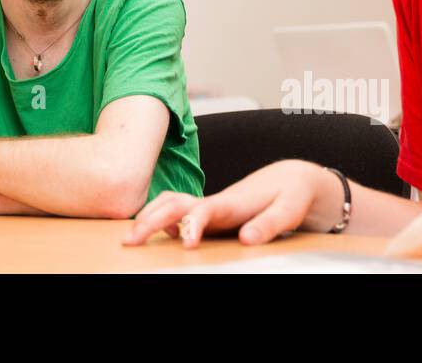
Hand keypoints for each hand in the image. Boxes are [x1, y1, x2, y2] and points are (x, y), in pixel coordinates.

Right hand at [122, 160, 342, 247]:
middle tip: (129, 241)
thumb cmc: (291, 193)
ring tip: (132, 236)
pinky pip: (177, 210)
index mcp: (232, 203)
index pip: (203, 210)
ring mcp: (210, 206)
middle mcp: (216, 203)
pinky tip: (159, 233)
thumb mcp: (290, 209)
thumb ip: (269, 224)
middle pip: (173, 204)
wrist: (292, 178)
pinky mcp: (210, 212)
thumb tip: (246, 239)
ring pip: (170, 203)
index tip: (185, 244)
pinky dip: (160, 217)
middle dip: (150, 220)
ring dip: (149, 215)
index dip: (191, 225)